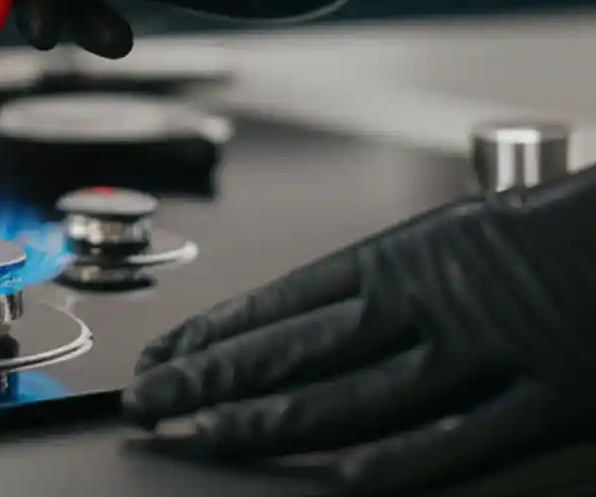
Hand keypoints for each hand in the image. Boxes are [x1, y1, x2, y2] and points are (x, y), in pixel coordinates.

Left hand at [124, 165, 595, 494]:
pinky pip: (461, 441)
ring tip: (198, 433)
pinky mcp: (553, 400)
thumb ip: (387, 286)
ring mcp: (492, 353)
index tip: (164, 355)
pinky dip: (395, 459)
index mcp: (412, 255)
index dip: (216, 332)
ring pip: (357, 395)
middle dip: (214, 377)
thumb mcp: (457, 239)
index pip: (286, 301)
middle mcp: (437, 302)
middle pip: (301, 349)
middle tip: (148, 399)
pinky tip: (332, 476)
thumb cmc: (554, 231)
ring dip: (269, 420)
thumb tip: (303, 320)